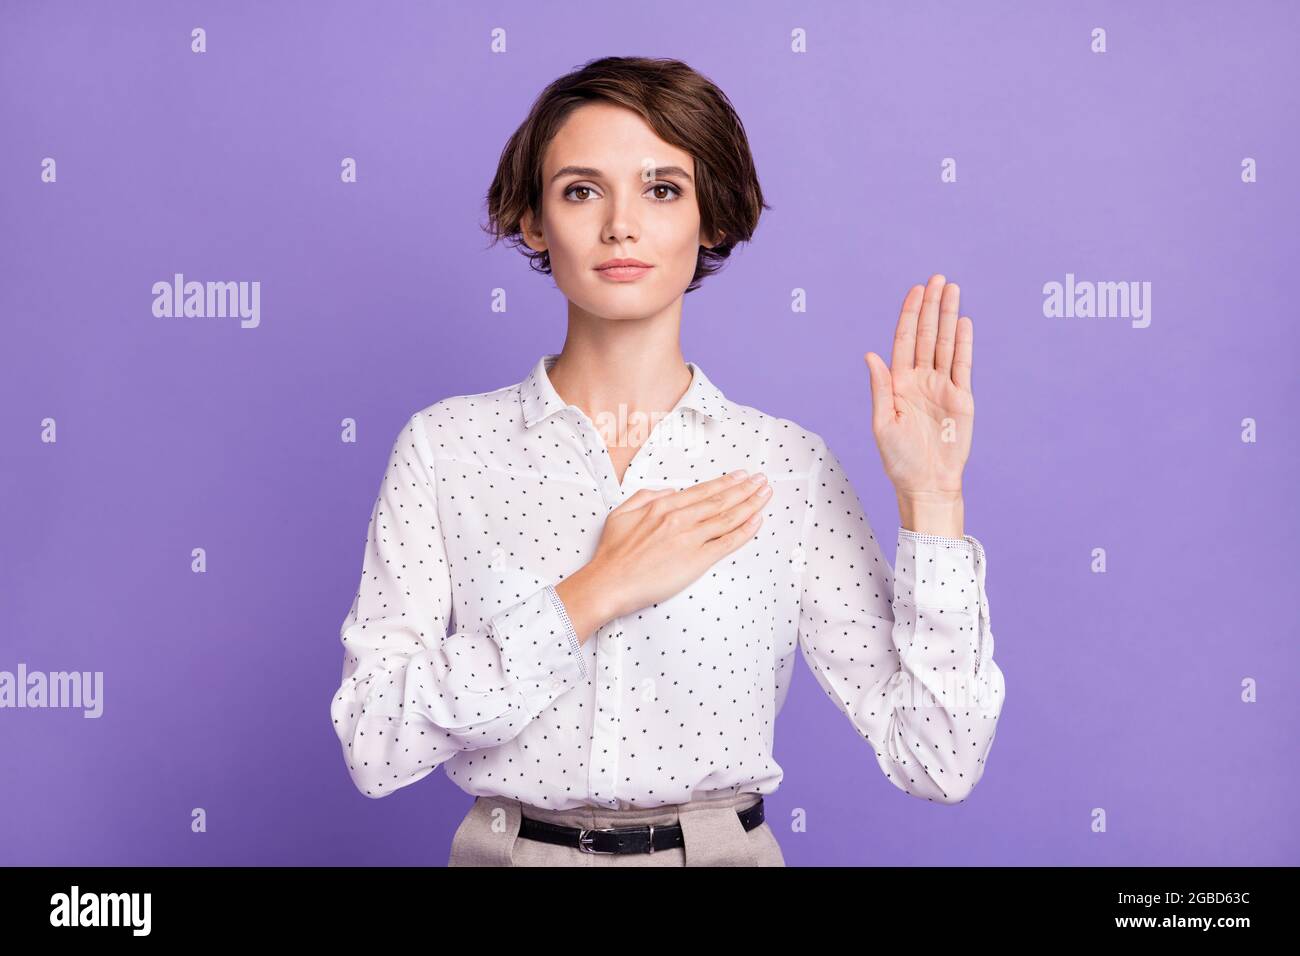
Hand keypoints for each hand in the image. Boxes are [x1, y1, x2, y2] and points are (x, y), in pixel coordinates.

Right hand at [558, 470, 772, 634]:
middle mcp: (680, 518)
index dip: (725, 482)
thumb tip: (669, 493)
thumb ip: (646, 496)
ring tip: (765, 494)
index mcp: (662, 506)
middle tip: (762, 480)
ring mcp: (690, 539)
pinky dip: (745, 530)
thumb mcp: (622, 513)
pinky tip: (757, 521)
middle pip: (720, 500)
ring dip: (750, 504)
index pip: (702, 491)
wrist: (609, 582)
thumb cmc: (612, 553)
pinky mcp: (696, 561)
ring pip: (727, 517)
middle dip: (745, 488)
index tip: (740, 476)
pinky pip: (726, 542)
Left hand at [864, 274, 973, 500]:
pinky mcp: (961, 398)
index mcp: (898, 384)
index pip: (905, 341)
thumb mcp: (882, 423)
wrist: (926, 483)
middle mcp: (920, 380)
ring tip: (953, 290)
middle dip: (931, 306)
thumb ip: (880, 388)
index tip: (915, 291)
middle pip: (927, 336)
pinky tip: (963, 322)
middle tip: (938, 278)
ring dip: (948, 317)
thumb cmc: (899, 459)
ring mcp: (942, 387)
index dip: (910, 315)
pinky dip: (963, 343)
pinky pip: (962, 364)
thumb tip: (871, 355)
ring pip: (946, 344)